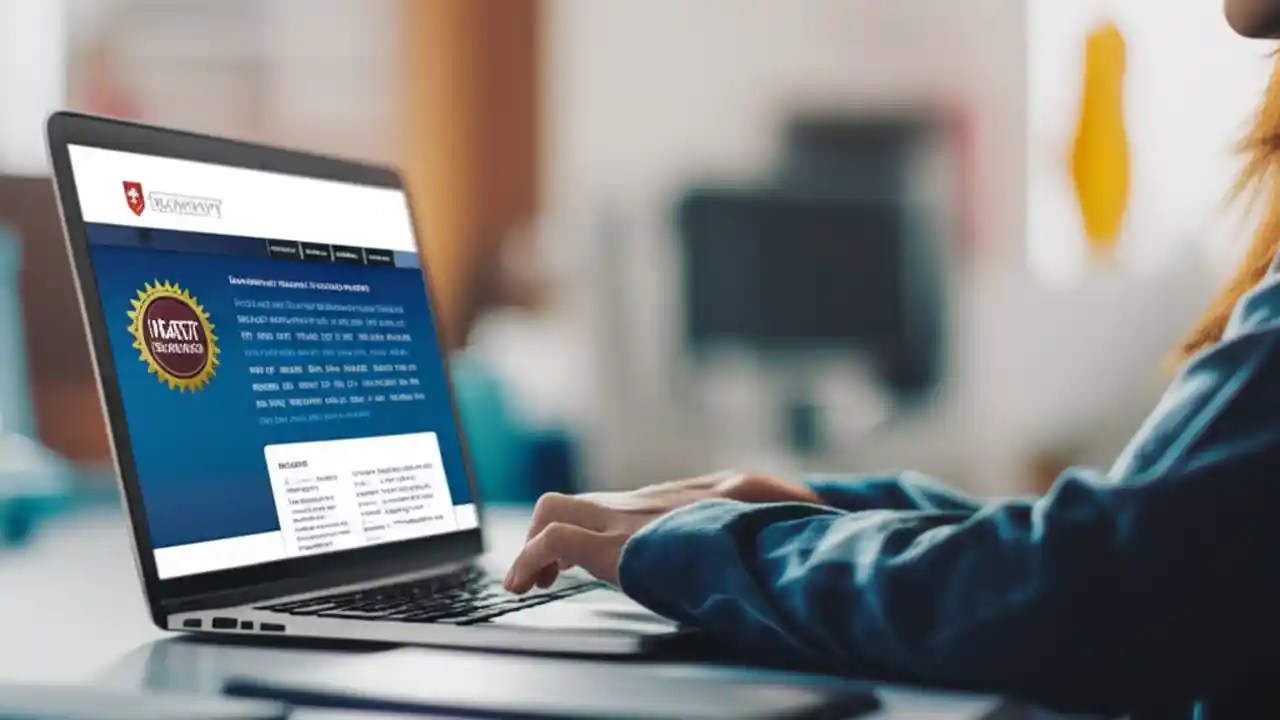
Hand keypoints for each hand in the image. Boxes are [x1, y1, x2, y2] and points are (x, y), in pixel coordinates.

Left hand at [503, 471, 819, 592]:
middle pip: (574, 502)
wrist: (759, 542)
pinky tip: (521, 584)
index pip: (619, 508)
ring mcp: (625, 522)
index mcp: (673, 505)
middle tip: (545, 574)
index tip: (583, 560)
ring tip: (528, 581)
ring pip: (556, 509)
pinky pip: (555, 540)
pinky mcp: (614, 546)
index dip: (594, 531)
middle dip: (551, 532)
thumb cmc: (767, 532)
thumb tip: (813, 508)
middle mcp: (642, 507)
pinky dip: (530, 560)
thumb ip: (771, 507)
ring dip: (535, 544)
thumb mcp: (768, 512)